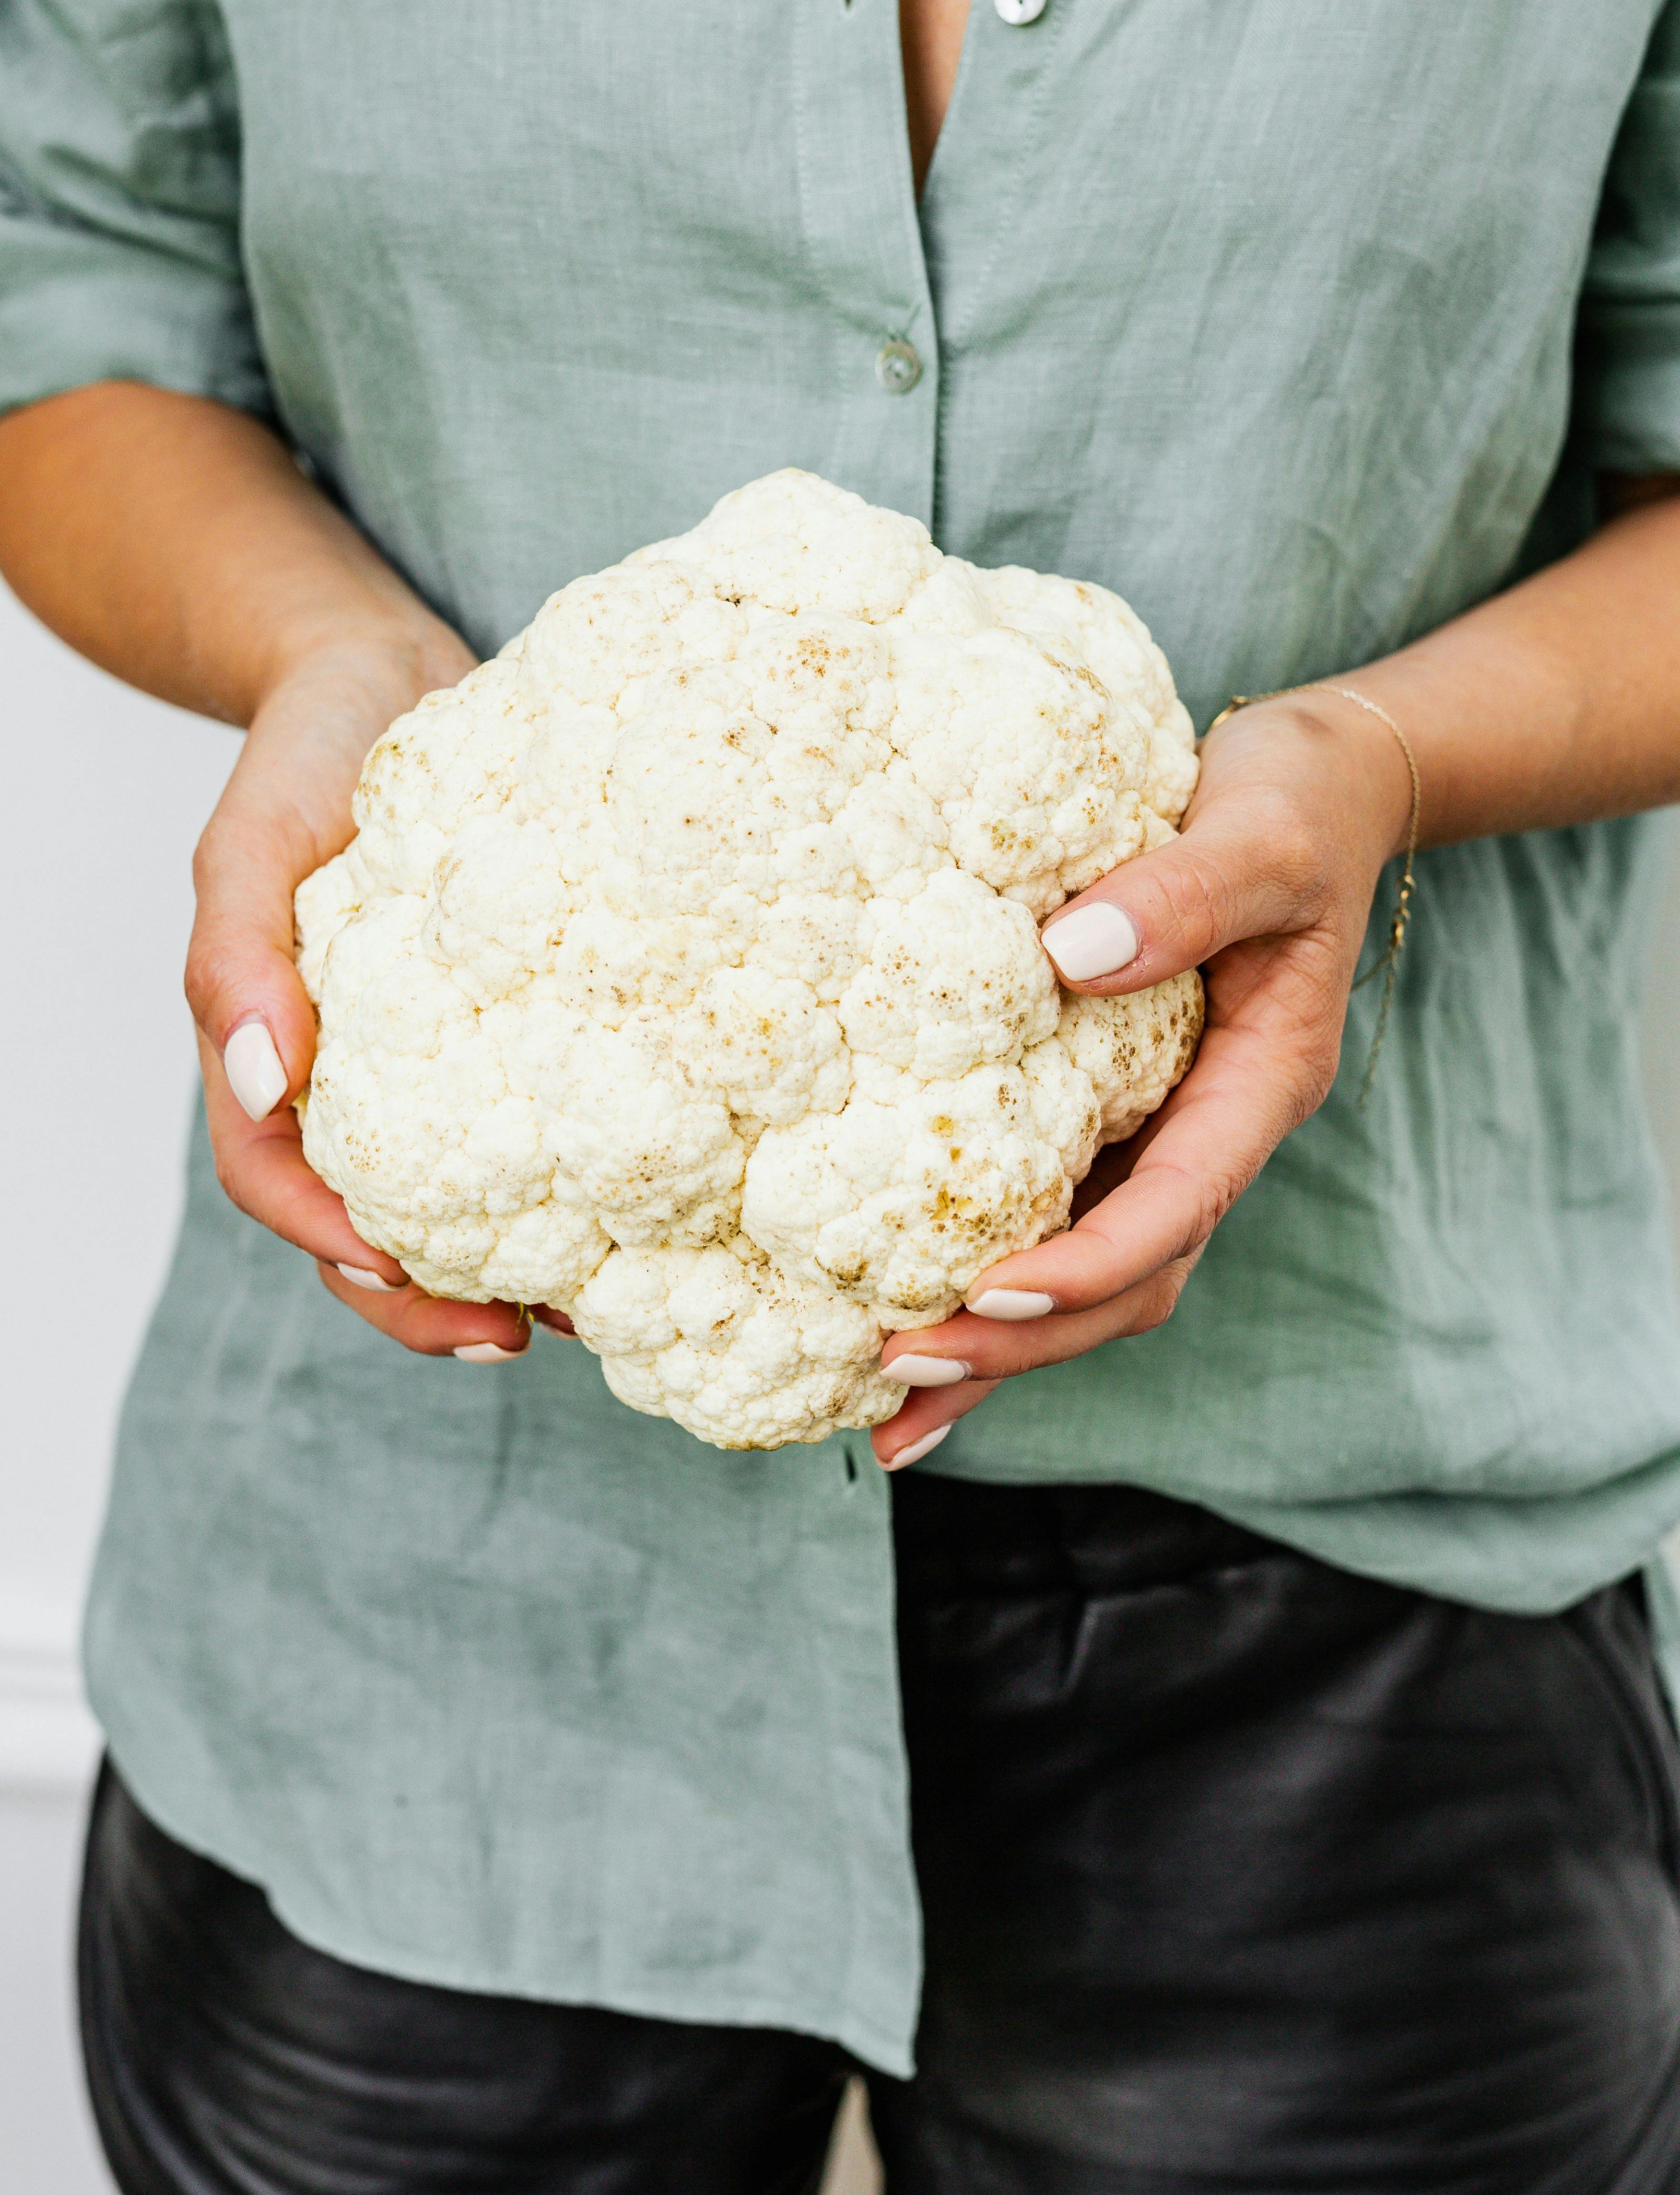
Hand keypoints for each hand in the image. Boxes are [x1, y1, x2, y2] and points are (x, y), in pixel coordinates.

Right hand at [184, 629, 560, 1357]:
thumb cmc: (305, 753)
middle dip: (428, 1303)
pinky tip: (651, 1207)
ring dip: (513, 1268)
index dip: (331, 1245)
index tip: (406, 1275)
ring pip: (459, 1200)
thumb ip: (236, 958)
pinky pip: (538, 1121)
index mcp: (273, 1048)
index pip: (277, 1179)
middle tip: (514, 1337)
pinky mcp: (515, 1025)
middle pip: (366, 1228)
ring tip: (602, 1310)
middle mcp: (351, 1074)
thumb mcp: (248, 839)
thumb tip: (259, 1080)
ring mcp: (433, 1060)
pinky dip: (577, 1179)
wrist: (383, 675)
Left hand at [869, 689, 1414, 1468]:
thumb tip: (1072, 956)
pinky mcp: (1105, 1116)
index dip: (1087, 1264)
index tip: (988, 1290)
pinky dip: (980, 1276)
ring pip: (1084, 1277)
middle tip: (896, 1376)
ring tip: (878, 1407)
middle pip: (1125, 1282)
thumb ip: (1188, 894)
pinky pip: (1048, 1216)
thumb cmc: (1294, 804)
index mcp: (1259, 1087)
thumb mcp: (1264, 835)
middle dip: (1020, 1342)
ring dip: (994, 1347)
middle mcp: (1206, 1133)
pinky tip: (891, 1314)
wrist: (1315, 787)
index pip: (1177, 1210)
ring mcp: (1156, 1134)